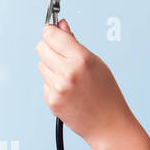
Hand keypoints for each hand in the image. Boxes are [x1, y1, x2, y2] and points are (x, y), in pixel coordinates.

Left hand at [35, 19, 134, 149]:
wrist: (108, 124)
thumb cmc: (106, 93)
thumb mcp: (96, 63)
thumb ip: (74, 43)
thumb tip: (61, 25)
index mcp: (81, 59)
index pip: (51, 35)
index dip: (50, 31)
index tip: (52, 32)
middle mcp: (68, 72)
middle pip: (41, 47)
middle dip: (49, 48)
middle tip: (61, 55)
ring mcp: (58, 88)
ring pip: (41, 65)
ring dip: (51, 67)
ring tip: (69, 77)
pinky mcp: (52, 100)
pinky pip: (44, 83)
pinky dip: (52, 84)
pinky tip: (68, 91)